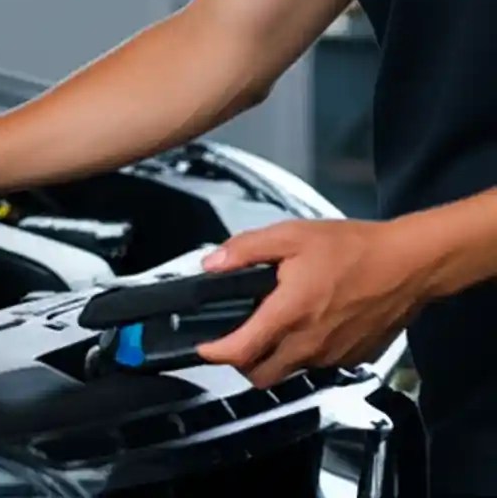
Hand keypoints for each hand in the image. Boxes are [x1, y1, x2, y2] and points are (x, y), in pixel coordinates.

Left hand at [195, 219, 437, 387]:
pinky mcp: (352, 359)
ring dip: (273, 359)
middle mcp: (309, 343)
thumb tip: (211, 263)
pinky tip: (307, 327)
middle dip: (241, 363)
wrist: (410, 264)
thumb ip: (246, 250)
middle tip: (236, 340)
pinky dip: (304, 355)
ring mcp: (332, 356)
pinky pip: (317, 366)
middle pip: (260, 375)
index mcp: (289, 314)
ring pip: (289, 373)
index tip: (202, 348)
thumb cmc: (354, 249)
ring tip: (272, 329)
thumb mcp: (291, 236)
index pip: (240, 352)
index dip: (213, 354)